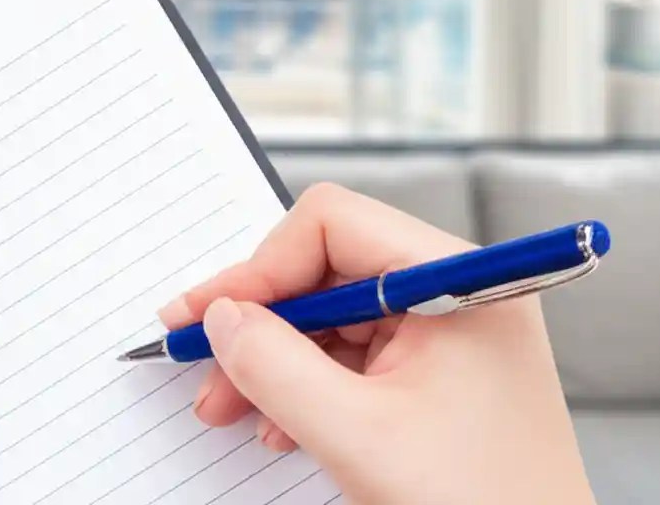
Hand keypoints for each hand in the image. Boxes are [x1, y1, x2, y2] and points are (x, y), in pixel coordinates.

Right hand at [158, 184, 593, 504]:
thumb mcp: (356, 434)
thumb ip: (274, 365)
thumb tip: (222, 317)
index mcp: (456, 279)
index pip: (332, 224)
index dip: (258, 268)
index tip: (206, 316)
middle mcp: (456, 291)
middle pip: (325, 268)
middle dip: (258, 321)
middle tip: (203, 363)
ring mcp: (449, 333)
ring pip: (330, 315)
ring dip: (272, 359)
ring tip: (227, 406)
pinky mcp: (438, 374)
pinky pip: (352, 355)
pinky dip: (304, 384)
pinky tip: (278, 425)